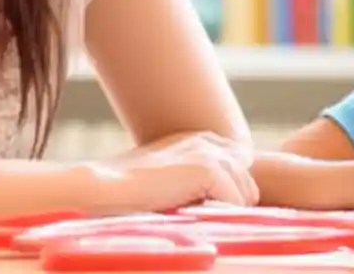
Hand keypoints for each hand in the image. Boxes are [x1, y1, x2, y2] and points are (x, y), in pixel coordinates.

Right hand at [95, 132, 258, 212]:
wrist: (106, 188)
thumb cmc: (130, 192)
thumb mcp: (169, 180)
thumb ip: (195, 182)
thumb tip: (224, 203)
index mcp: (199, 139)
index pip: (240, 168)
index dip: (228, 192)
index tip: (204, 206)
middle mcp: (208, 140)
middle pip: (247, 183)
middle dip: (231, 202)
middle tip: (196, 212)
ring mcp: (209, 153)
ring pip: (245, 194)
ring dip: (224, 209)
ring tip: (190, 212)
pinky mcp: (208, 169)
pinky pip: (235, 203)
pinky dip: (218, 216)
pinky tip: (189, 213)